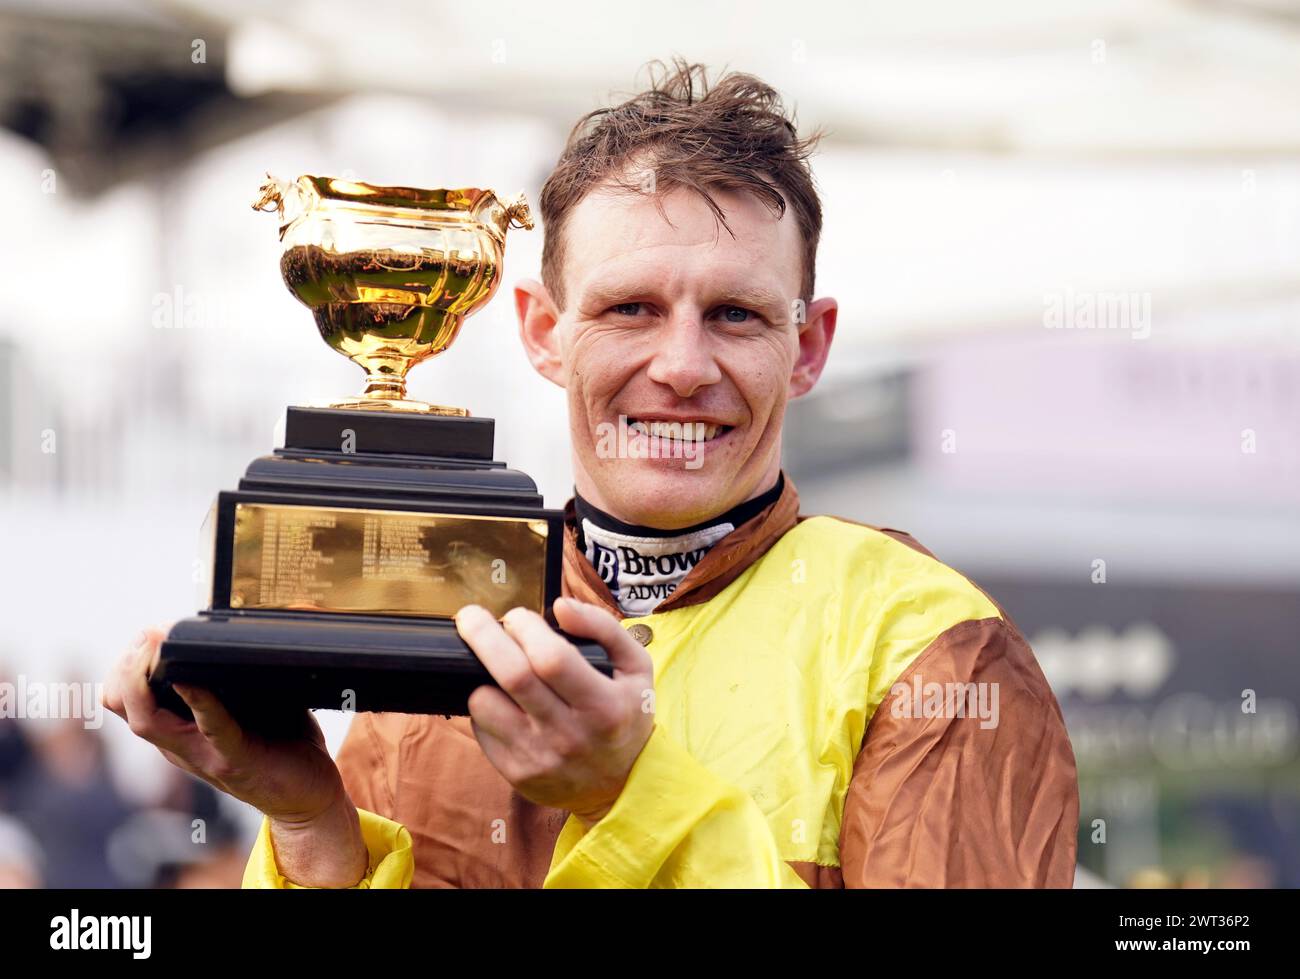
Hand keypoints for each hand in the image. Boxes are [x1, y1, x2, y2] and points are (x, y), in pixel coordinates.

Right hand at [103, 627, 365, 886]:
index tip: (147, 633)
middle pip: (121, 705)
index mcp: (179, 727)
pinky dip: (198, 701)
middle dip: (126, 664)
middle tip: (148, 635)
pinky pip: (209, 728)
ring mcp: (203, 754)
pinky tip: (193, 679)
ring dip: (143, 680)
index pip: (124, 697)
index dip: (125, 663)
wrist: (308, 798)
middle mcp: (180, 743)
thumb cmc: (282, 742)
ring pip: (146, 721)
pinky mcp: (235, 760)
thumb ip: (234, 672)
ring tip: (155, 647)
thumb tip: (237, 624)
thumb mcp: (251, 702)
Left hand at [456, 598, 655, 823]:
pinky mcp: (517, 773)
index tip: (518, 617)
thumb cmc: (624, 714)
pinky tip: (504, 701)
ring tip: (498, 669)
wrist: (620, 784)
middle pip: (512, 676)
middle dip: (483, 636)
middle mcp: (570, 735)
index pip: (552, 658)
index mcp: (603, 705)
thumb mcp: (636, 667)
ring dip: (482, 676)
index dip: (526, 628)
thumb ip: (603, 628)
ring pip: (486, 703)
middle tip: (471, 617)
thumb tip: (560, 606)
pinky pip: (481, 729)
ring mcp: (540, 758)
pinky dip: (485, 705)